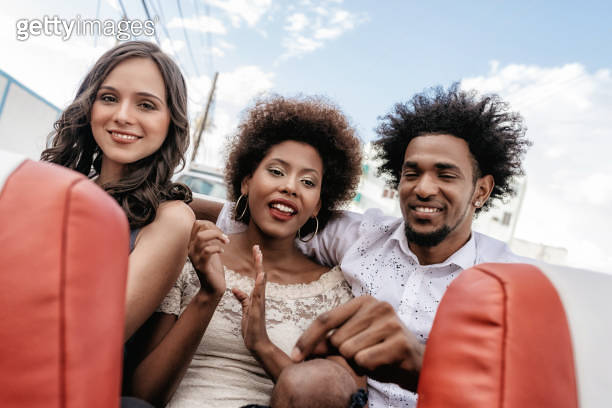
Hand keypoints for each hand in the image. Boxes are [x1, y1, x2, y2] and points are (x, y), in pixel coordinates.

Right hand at [188, 220, 228, 296]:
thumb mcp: (210, 249)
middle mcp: (191, 249)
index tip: (220, 232)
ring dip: (217, 236)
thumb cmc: (213, 267)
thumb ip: (209, 239)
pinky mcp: (201, 266)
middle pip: (199, 227)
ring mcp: (195, 257)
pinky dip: (217, 248)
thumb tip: (213, 227)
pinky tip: (222, 252)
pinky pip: (206, 251)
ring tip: (226, 242)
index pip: (197, 224)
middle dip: (215, 228)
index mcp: (193, 244)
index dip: (210, 224)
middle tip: (225, 238)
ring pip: (201, 237)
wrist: (212, 287)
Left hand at [232, 245, 271, 353]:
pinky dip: (260, 284)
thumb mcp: (245, 310)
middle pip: (260, 275)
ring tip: (258, 255)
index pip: (257, 276)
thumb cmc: (252, 328)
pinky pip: (259, 295)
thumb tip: (235, 288)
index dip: (256, 263)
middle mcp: (260, 297)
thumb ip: (242, 298)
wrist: (257, 343)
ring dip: (260, 268)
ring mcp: (260, 303)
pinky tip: (260, 276)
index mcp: (256, 296)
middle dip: (259, 261)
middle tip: (257, 247)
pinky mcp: (257, 309)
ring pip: (261, 282)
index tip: (255, 250)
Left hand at [290, 295, 423, 391]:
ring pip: (349, 351)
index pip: (325, 318)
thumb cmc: (380, 352)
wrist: (418, 365)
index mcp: (363, 301)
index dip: (307, 339)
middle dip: (342, 355)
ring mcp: (390, 321)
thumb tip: (298, 351)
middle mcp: (377, 305)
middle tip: (363, 355)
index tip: (294, 357)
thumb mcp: (352, 343)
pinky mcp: (400, 340)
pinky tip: (383, 363)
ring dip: (357, 362)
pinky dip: (369, 368)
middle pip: (336, 339)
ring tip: (375, 358)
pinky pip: (364, 360)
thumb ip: (328, 343)